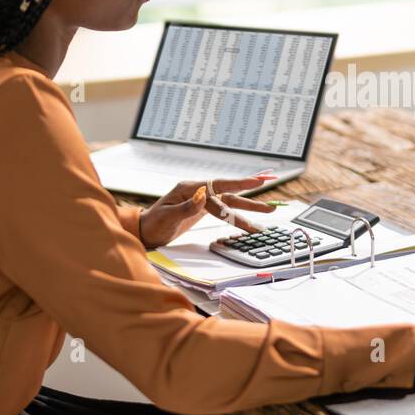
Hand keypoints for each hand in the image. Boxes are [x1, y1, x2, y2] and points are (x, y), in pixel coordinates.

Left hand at [139, 175, 276, 248]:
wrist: (145, 232)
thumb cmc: (154, 224)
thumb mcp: (168, 217)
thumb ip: (187, 207)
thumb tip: (204, 195)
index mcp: (189, 188)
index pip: (218, 186)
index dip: (238, 184)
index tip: (256, 181)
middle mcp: (198, 191)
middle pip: (228, 192)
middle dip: (249, 193)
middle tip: (269, 191)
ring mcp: (201, 200)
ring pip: (229, 202)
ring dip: (248, 207)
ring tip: (268, 211)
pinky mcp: (203, 209)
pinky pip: (224, 210)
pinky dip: (238, 215)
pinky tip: (249, 219)